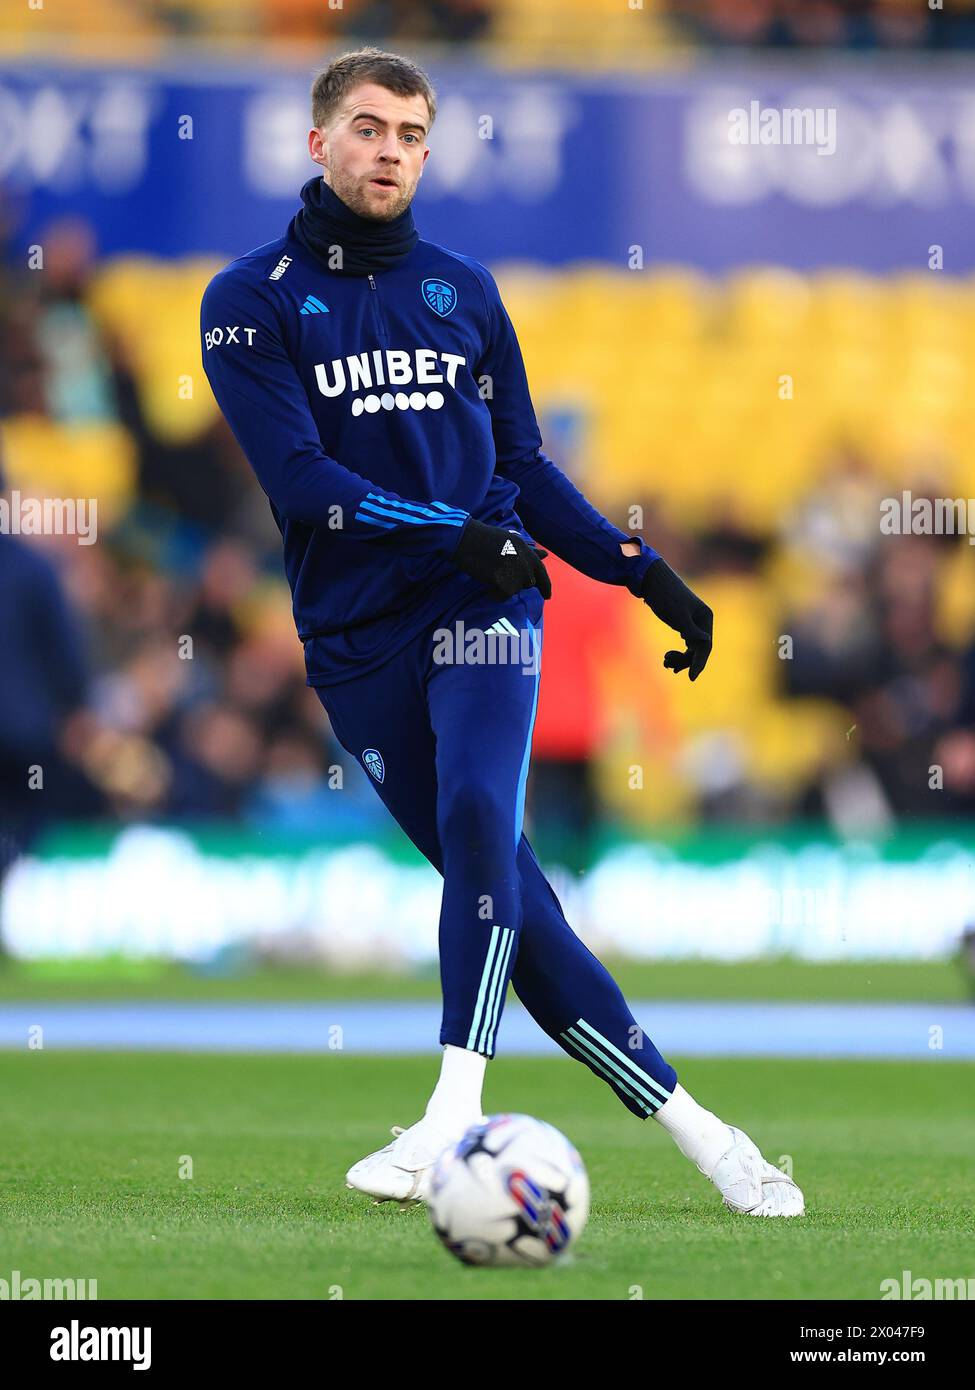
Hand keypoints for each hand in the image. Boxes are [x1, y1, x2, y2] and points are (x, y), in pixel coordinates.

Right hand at [451, 518, 551, 599]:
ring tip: (491, 572)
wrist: (465, 539)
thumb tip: (545, 555)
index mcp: (527, 551)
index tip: (547, 596)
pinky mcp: (503, 583)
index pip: (542, 573)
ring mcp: (515, 574)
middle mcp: (525, 563)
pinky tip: (486, 580)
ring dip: (504, 586)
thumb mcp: (511, 539)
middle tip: (499, 573)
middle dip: (516, 582)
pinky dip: (494, 593)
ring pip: (514, 590)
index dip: (545, 587)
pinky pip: (502, 596)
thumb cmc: (485, 537)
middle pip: (527, 584)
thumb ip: (529, 551)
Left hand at [640, 558, 711, 680]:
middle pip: (699, 649)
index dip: (699, 663)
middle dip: (686, 660)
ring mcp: (692, 621)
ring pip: (691, 647)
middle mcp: (702, 620)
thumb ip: (691, 631)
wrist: (650, 579)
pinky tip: (667, 658)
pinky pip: (685, 642)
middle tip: (668, 665)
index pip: (706, 646)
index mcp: (706, 617)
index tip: (691, 678)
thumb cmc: (664, 596)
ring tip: (665, 661)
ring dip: (680, 657)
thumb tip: (706, 643)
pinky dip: (678, 651)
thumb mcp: (678, 616)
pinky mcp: (682, 622)